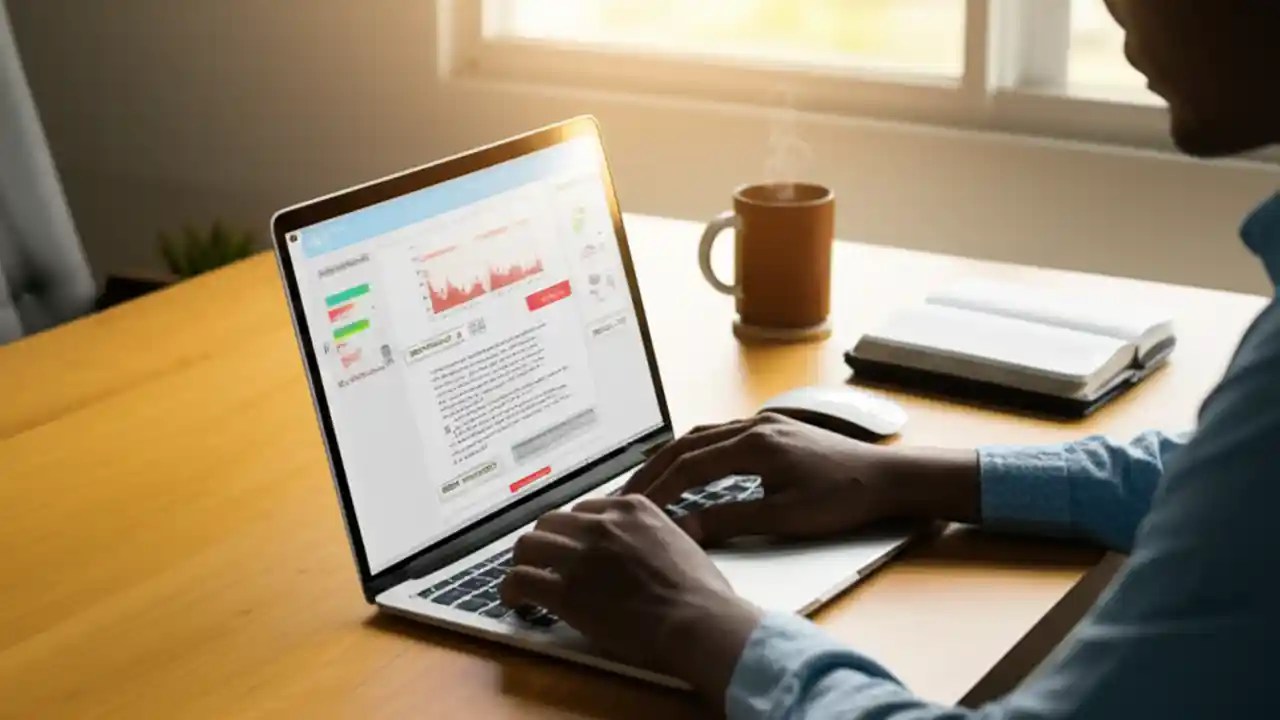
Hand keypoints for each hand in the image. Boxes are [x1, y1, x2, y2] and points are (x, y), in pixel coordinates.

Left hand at [498, 495, 761, 706]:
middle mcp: (602, 524)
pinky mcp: (565, 591)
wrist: (698, 621)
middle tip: (546, 564)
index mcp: (632, 508)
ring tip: (525, 580)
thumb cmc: (702, 592)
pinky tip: (515, 601)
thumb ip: (653, 535)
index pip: (586, 508)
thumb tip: (645, 545)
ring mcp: (581, 556)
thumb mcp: (680, 541)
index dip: (576, 531)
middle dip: (546, 542)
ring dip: (524, 562)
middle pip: (551, 521)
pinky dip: (511, 589)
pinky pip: (520, 579)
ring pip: (528, 545)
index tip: (575, 548)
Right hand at [622, 413, 979, 544]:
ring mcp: (764, 423)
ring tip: (649, 482)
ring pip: (702, 435)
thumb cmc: (843, 499)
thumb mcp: (785, 518)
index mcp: (754, 444)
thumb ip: (730, 520)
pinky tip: (690, 467)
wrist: (888, 478)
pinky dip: (696, 451)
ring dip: (672, 458)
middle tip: (627, 495)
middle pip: (687, 444)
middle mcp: (754, 425)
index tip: (635, 509)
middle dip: (654, 471)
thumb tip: (684, 529)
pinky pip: (721, 434)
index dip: (658, 489)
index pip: (689, 465)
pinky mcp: (774, 429)